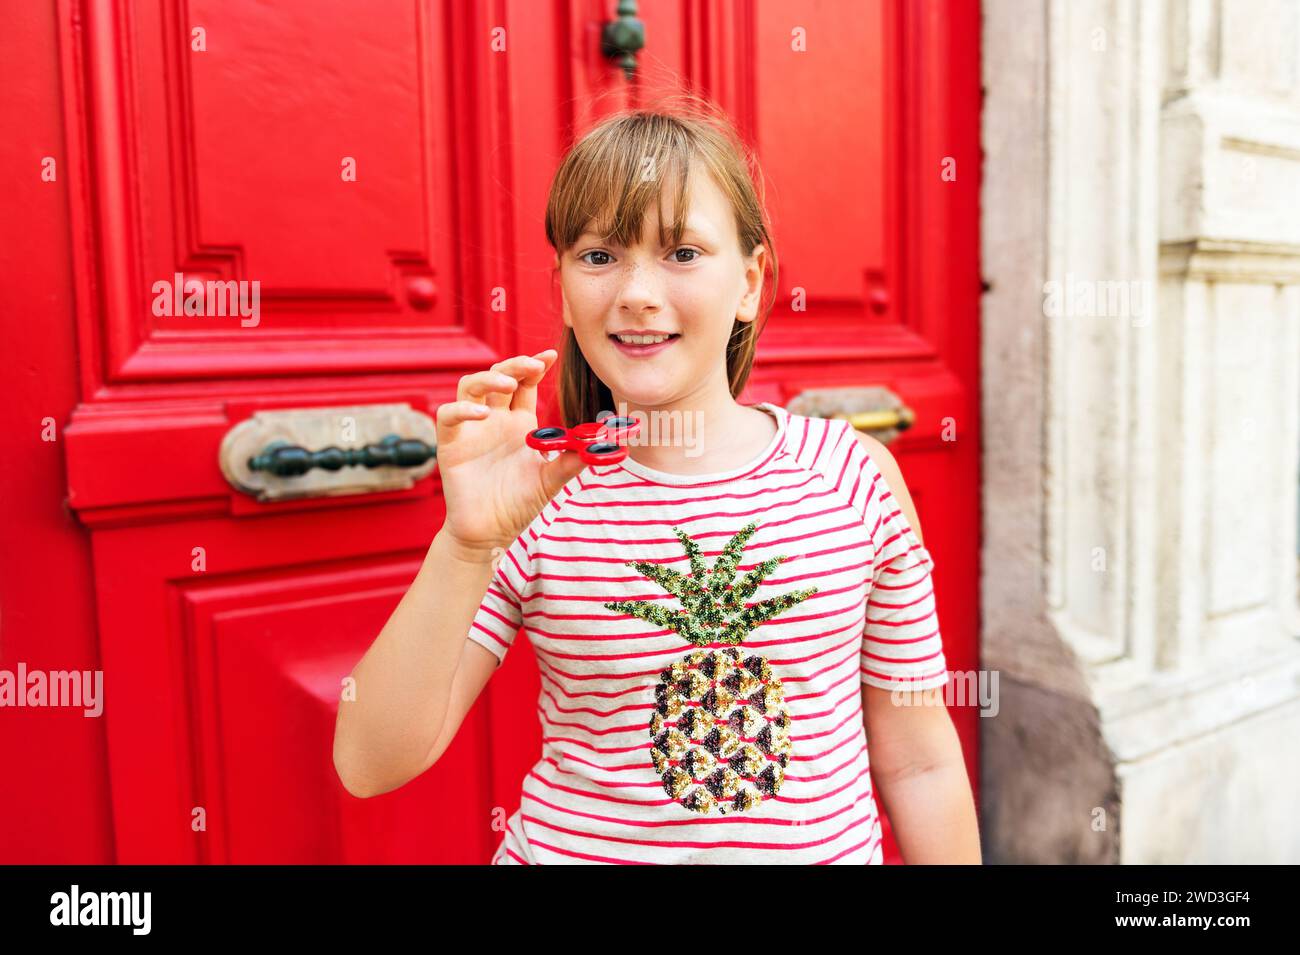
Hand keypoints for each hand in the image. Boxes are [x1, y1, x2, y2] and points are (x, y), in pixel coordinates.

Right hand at [434, 350, 591, 553]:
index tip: (551, 355)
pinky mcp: (451, 445)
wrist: (490, 533)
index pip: (525, 384)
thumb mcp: (550, 481)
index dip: (535, 366)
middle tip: (534, 365)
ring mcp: (471, 430)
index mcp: (518, 423)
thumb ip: (571, 461)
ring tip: (507, 384)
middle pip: (499, 377)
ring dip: (488, 379)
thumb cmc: (518, 504)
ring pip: (470, 386)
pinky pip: (448, 416)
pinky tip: (482, 414)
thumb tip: (602, 445)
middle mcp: (494, 420)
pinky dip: (462, 409)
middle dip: (515, 365)